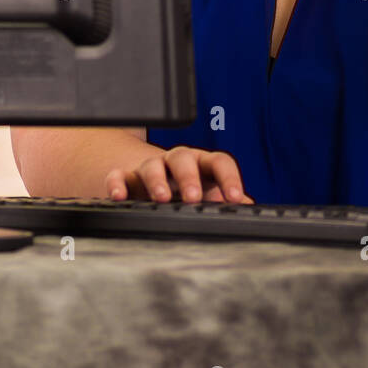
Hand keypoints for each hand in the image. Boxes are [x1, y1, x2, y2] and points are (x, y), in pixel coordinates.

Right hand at [105, 145, 255, 202]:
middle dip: (188, 177)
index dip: (228, 178)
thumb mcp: (209, 192)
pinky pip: (119, 175)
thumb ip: (227, 198)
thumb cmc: (187, 188)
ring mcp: (151, 168)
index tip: (234, 197)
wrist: (151, 179)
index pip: (219, 162)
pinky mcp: (127, 178)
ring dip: (156, 181)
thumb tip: (249, 209)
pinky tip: (118, 195)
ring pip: (152, 166)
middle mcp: (177, 162)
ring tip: (162, 198)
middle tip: (193, 197)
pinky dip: (117, 183)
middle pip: (183, 158)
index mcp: (202, 164)